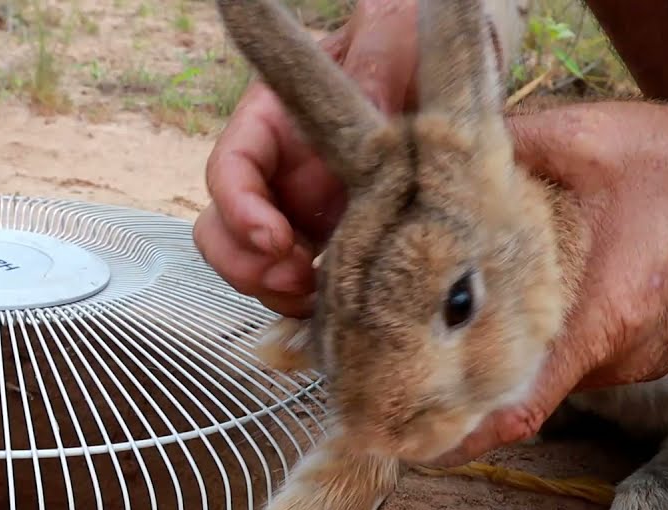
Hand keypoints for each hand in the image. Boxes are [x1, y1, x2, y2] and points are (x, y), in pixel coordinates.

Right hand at [193, 0, 420, 317]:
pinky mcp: (335, 250)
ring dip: (277, 294)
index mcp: (272, 126)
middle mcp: (276, 178)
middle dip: (249, 266)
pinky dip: (313, 308)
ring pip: (256, 269)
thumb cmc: (405, 50)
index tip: (274, 238)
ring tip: (321, 299)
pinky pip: (304, 290)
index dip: (239, 210)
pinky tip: (348, 309)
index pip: (230, 171)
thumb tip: (372, 104)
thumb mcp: (389, 41)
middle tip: (295, 280)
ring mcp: (301, 218)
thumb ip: (374, 62)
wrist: (443, 80)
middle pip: (223, 233)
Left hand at [434, 101, 667, 465]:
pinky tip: (533, 306)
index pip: (520, 409)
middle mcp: (620, 355)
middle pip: (528, 391)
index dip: (463, 434)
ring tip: (472, 320)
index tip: (414, 441)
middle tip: (416, 362)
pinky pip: (589, 358)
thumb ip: (505, 150)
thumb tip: (438, 152)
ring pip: (559, 373)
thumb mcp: (579, 138)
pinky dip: (556, 343)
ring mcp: (641, 358)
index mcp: (600, 320)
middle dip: (473, 382)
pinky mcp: (653, 349)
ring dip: (517, 354)